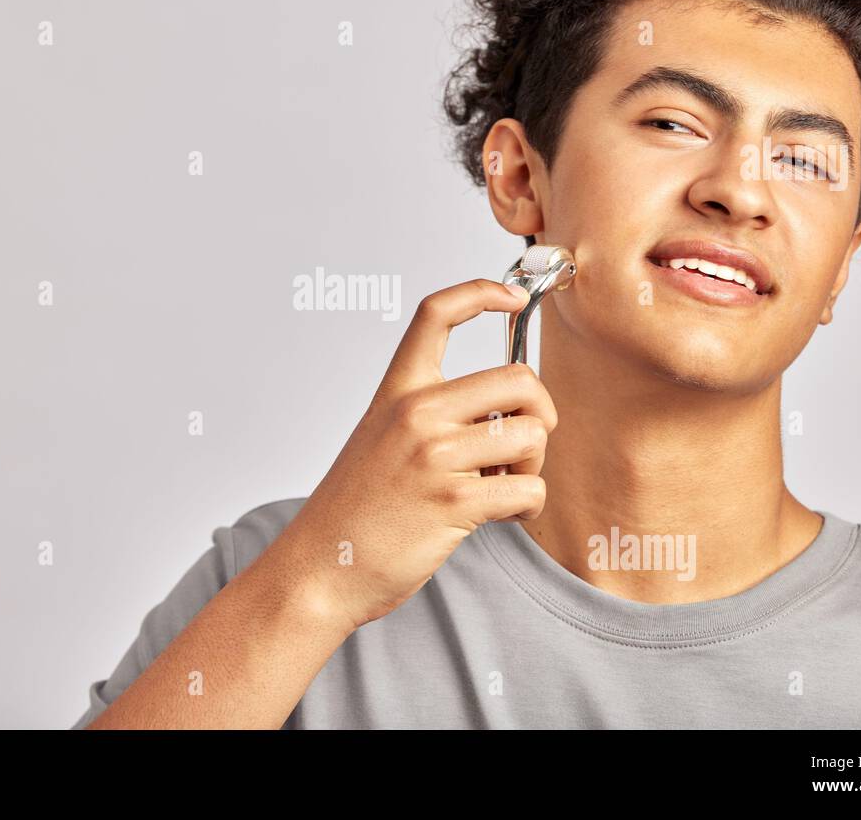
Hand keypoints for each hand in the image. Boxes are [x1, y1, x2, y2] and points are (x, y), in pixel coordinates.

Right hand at [274, 278, 557, 631]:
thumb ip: (431, 415)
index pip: (436, 314)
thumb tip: (506, 413)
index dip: (483, 293)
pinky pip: (529, 488)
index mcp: (397, 392)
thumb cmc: (355, 510)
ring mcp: (434, 455)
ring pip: (532, 434)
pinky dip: (528, 505)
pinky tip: (503, 514)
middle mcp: (416, 413)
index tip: (513, 298)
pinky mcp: (454, 501)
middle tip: (520, 446)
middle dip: (539, 413)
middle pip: (518, 378)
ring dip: (532, 465)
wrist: (320, 567)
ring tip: (501, 486)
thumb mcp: (380, 439)